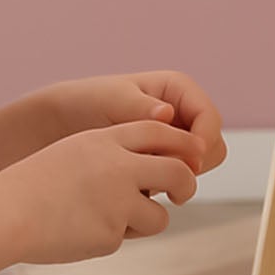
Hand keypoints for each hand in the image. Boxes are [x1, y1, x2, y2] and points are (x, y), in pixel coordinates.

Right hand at [0, 121, 202, 265]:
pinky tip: (81, 230)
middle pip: (178, 173)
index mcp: (106, 141)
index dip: (182, 143)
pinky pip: (126, 237)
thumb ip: (115, 152)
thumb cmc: (36, 183)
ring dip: (144, 220)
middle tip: (181, 194)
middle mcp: (118, 167)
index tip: (193, 154)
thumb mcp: (75, 150)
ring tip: (106, 219)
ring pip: (159, 216)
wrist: (7, 215)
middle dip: (186, 185)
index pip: (159, 133)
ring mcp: (118, 202)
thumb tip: (158, 163)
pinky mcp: (111, 235)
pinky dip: (110, 236)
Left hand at [24, 72, 227, 177]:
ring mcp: (174, 139)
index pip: (210, 118)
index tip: (188, 161)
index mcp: (178, 89)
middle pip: (213, 145)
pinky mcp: (163, 160)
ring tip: (147, 176)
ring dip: (180, 176)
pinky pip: (179, 178)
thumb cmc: (86, 103)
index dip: (203, 141)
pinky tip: (140, 183)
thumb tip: (166, 113)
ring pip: (199, 166)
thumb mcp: (111, 100)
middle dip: (195, 162)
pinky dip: (166, 184)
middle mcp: (182, 114)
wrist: (61, 126)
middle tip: (166, 173)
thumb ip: (140, 108)